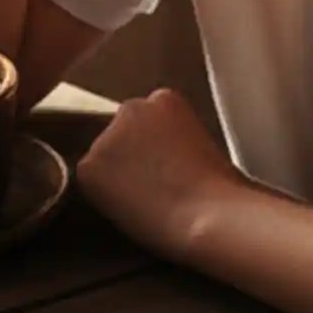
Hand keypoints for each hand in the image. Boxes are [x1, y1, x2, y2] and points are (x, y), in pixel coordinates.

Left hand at [78, 88, 242, 258]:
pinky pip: (90, 183)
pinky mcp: (89, 167)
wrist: (210, 215)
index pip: (147, 120)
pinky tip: (130, 210)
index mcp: (164, 98)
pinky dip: (103, 198)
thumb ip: (177, 138)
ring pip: (104, 158)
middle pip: (122, 132)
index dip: (156, 147)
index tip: (168, 166)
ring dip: (115, 175)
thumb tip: (165, 156)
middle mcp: (131, 107)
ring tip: (143, 202)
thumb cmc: (223, 190)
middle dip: (131, 154)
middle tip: (152, 185)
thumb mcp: (205, 144)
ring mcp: (106, 136)